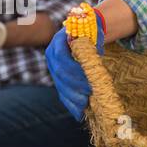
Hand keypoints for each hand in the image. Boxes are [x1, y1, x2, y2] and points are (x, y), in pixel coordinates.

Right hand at [46, 4, 105, 121]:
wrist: (83, 37)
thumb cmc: (90, 34)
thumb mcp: (91, 32)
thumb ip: (91, 40)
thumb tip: (94, 50)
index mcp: (57, 44)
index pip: (62, 59)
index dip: (74, 69)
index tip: (89, 76)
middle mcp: (52, 58)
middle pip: (61, 75)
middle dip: (76, 86)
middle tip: (91, 92)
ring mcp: (54, 72)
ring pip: (61, 88)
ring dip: (74, 98)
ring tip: (87, 104)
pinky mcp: (59, 83)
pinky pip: (63, 96)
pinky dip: (72, 106)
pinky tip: (80, 114)